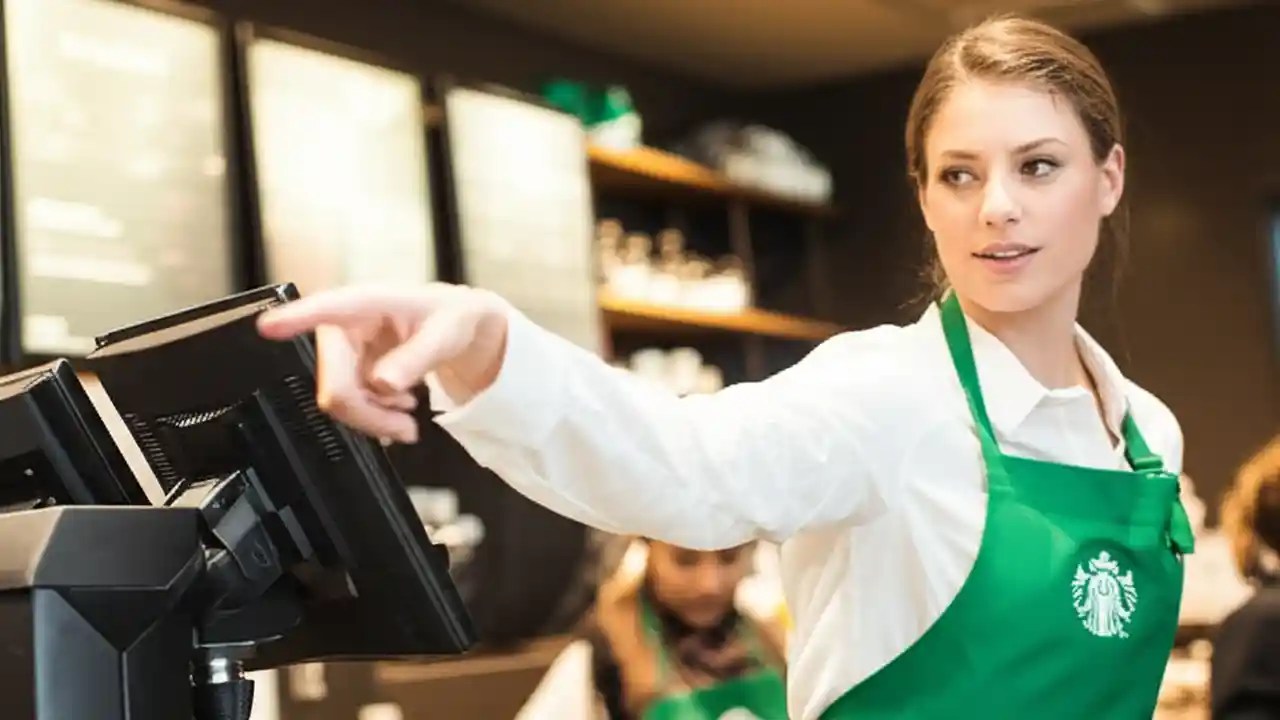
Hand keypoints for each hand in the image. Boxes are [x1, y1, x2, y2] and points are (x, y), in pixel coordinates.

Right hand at [256, 283, 509, 442]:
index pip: (327, 308)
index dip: (295, 318)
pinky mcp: (348, 373)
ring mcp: (343, 353)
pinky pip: (349, 407)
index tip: (268, 326)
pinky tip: (397, 410)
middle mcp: (344, 326)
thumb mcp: (448, 332)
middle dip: (367, 414)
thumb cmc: (451, 318)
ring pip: (339, 403)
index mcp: (368, 303)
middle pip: (333, 384)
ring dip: (374, 420)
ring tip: (407, 416)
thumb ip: (418, 356)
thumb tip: (383, 384)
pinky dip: (375, 418)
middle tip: (406, 429)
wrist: (458, 331)